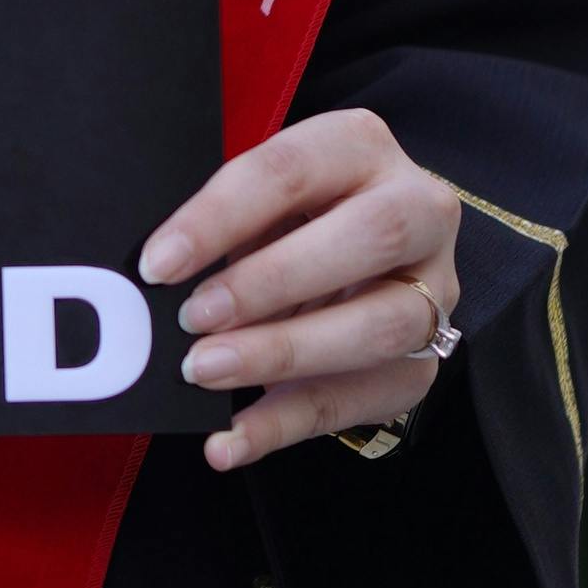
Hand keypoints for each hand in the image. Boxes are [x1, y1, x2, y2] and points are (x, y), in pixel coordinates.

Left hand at [138, 108, 461, 473]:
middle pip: (369, 236)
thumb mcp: (259, 204)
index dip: (222, 216)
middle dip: (272, 281)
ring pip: (382, 325)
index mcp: (360, 148)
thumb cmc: (291, 221)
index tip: (160, 263)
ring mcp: (434, 290)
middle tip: (194, 317)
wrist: (361, 259)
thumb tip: (153, 274)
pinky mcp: (422, 362)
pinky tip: (228, 439)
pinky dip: (287, 424)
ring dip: (285, 353)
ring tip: (205, 372)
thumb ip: (222, 227)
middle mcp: (418, 210)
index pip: (292, 170)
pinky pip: (363, 399)